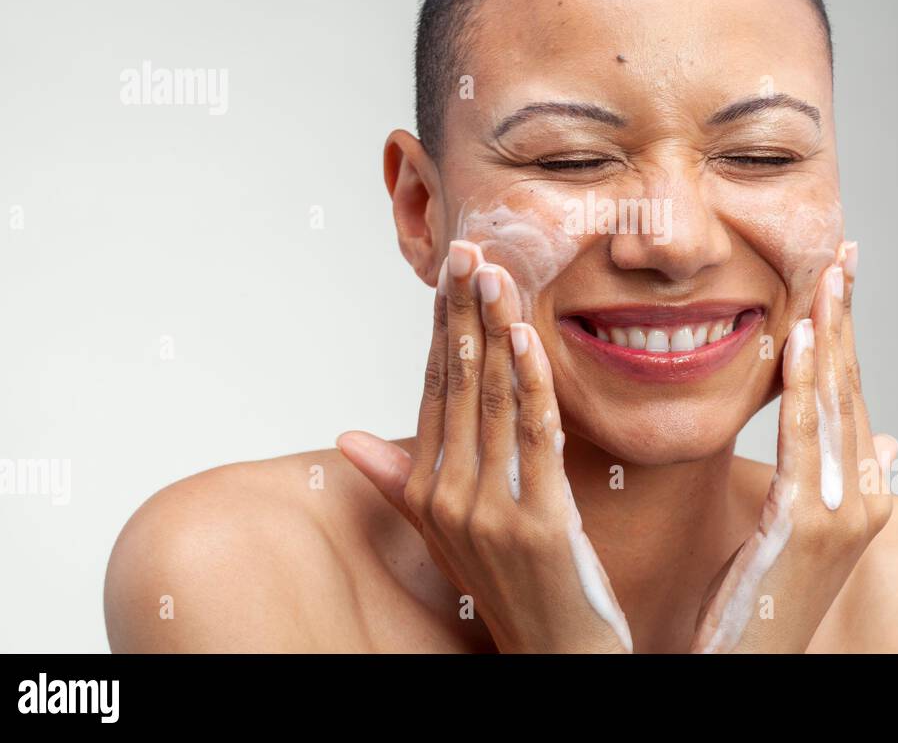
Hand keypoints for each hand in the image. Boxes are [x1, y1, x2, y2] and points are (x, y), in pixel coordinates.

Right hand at [338, 239, 631, 652]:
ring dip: (496, 330)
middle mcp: (449, 495)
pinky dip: (532, 381)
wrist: (553, 648)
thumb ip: (397, 480)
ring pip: (493, 399)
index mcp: (427, 489)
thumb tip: (344, 438)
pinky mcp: (539, 520)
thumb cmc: (506, 583)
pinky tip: (527, 336)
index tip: (449, 274)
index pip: (433, 388)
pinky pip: (534, 436)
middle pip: (458, 383)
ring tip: (496, 273)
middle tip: (469, 248)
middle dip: (464, 311)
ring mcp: (491, 509)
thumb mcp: (442, 530)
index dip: (442, 327)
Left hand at [691, 240, 897, 652]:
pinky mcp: (805, 522)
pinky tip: (797, 338)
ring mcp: (841, 511)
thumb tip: (886, 438)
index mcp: (862, 491)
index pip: (854, 394)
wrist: (750, 660)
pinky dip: (801, 384)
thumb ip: (836, 476)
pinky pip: (802, 437)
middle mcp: (863, 497)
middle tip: (842, 257)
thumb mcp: (800, 527)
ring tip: (825, 277)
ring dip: (829, 334)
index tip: (840, 278)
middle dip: (845, 318)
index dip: (847, 333)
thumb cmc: (763, 593)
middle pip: (852, 388)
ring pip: (835, 403)